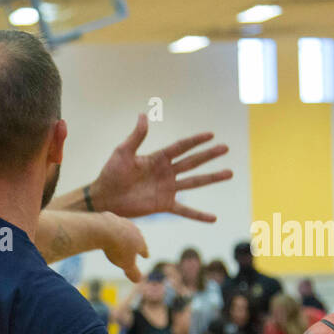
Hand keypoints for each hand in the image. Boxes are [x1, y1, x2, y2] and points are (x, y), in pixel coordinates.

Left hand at [91, 115, 232, 221]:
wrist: (104, 197)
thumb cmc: (111, 173)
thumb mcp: (123, 152)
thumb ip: (136, 136)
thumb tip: (143, 115)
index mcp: (158, 158)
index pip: (181, 147)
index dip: (196, 140)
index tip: (211, 134)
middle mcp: (166, 172)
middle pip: (192, 162)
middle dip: (209, 155)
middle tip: (226, 148)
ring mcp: (167, 189)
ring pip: (194, 182)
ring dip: (211, 178)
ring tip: (229, 173)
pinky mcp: (164, 205)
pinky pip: (185, 210)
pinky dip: (199, 215)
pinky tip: (213, 218)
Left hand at [98, 212, 147, 282]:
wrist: (104, 229)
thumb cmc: (117, 248)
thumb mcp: (126, 264)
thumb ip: (133, 273)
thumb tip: (138, 280)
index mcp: (139, 242)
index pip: (144, 249)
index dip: (144, 254)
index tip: (146, 256)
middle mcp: (133, 230)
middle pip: (137, 236)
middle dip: (137, 241)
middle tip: (137, 244)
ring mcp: (122, 222)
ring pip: (125, 228)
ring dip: (125, 233)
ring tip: (123, 237)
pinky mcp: (110, 217)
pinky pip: (112, 224)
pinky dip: (111, 228)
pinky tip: (108, 230)